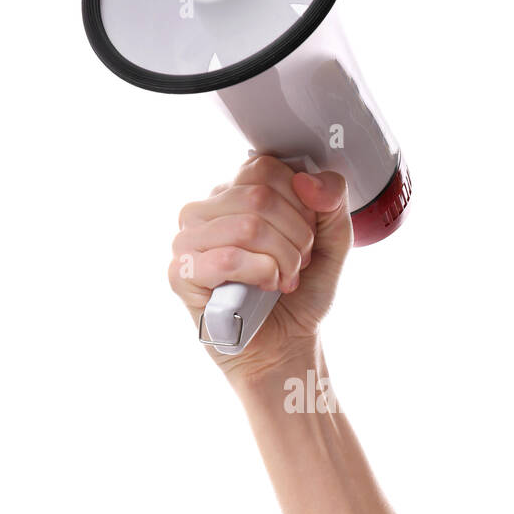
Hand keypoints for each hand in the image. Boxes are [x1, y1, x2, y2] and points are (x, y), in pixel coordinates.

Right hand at [169, 154, 350, 386]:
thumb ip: (332, 202)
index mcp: (233, 192)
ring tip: (284, 279)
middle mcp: (204, 210)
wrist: (287, 345)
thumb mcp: (333, 241)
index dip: (301, 204)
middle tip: (299, 263)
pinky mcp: (180, 274)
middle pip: (259, 196)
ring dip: (283, 259)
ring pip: (247, 226)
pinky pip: (227, 259)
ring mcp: (187, 241)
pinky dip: (261, 274)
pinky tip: (265, 288)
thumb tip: (308, 181)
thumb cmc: (300, 294)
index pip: (266, 168)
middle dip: (296, 236)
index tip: (307, 235)